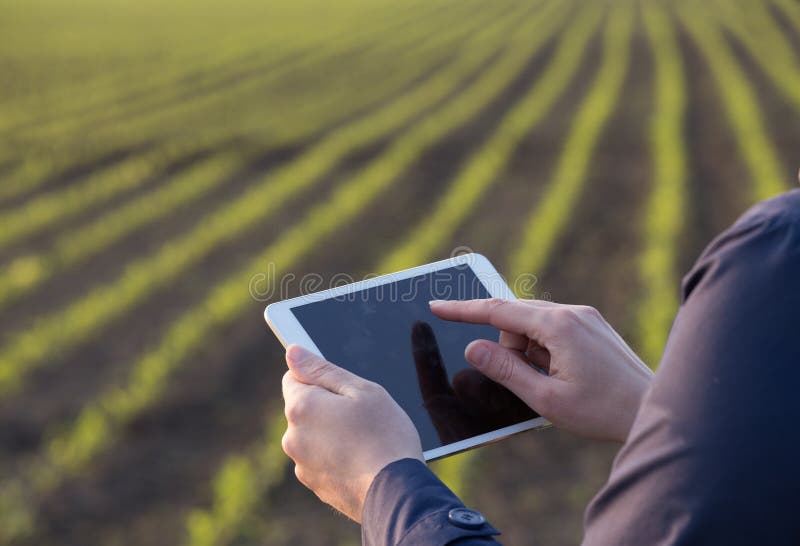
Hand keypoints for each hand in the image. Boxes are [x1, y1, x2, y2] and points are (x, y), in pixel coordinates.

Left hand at [281, 345, 423, 521]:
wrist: (396, 494)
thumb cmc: (385, 435)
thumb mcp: (361, 390)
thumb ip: (323, 369)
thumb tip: (293, 352)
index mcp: (301, 407)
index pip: (294, 377)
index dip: (320, 378)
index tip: (343, 389)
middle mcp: (293, 437)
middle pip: (304, 408)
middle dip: (326, 407)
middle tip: (362, 414)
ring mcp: (302, 465)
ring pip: (314, 436)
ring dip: (332, 433)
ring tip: (366, 441)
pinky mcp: (315, 486)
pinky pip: (322, 460)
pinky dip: (337, 457)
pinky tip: (363, 460)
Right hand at [430, 299, 653, 442]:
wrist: (652, 410)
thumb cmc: (601, 411)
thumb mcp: (544, 398)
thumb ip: (504, 371)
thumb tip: (474, 348)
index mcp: (558, 326)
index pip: (497, 310)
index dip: (463, 311)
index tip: (437, 307)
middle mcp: (572, 311)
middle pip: (515, 318)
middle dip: (509, 348)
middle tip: (531, 382)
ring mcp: (585, 316)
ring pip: (533, 324)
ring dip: (529, 351)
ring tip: (554, 383)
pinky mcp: (592, 324)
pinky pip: (552, 328)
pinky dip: (544, 349)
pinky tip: (563, 374)